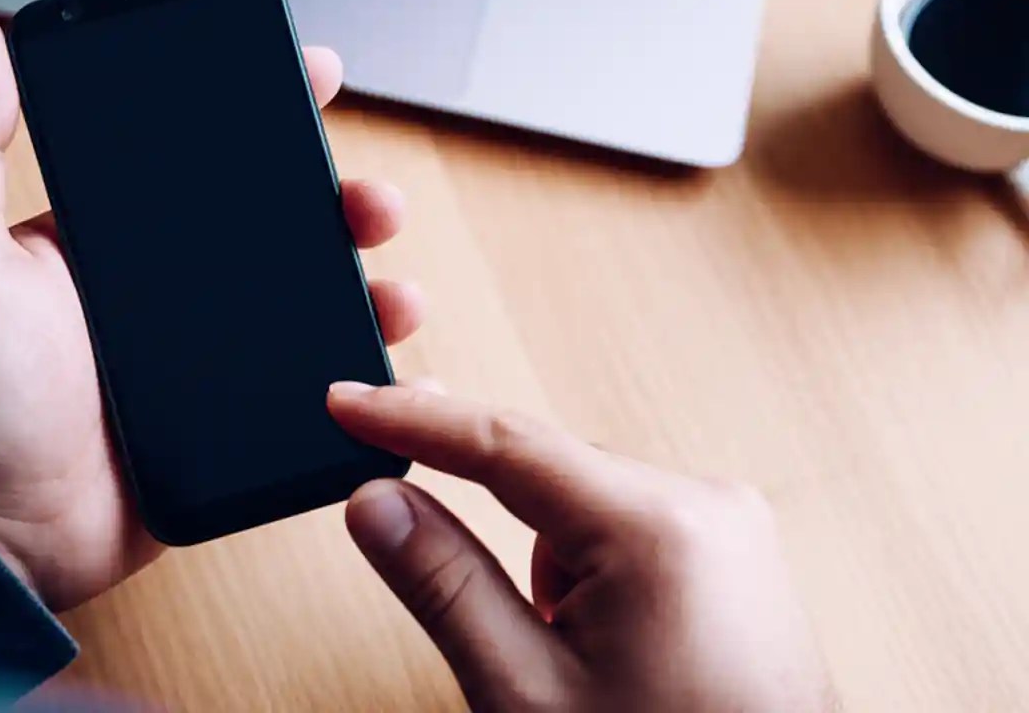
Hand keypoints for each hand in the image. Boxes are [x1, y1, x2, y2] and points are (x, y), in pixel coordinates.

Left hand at [0, 15, 423, 611]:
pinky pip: (311, 388)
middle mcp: (171, 295)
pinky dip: (359, 375)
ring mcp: (210, 361)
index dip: (265, 117)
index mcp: (116, 244)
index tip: (315, 81)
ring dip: (365, 288)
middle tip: (373, 204)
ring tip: (395, 293)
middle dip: (340, 206)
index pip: (202, 162)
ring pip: (309, 306)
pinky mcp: (236, 424)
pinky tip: (394, 365)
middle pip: (279, 231)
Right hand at [329, 384, 835, 711]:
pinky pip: (629, 526)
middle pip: (548, 471)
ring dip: (549, 563)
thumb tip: (376, 502)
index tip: (349, 401)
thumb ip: (443, 583)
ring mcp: (728, 524)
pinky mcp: (733, 549)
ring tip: (570, 659)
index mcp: (654, 526)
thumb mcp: (526, 691)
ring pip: (585, 504)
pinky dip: (591, 569)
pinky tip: (606, 645)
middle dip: (492, 523)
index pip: (505, 443)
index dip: (412, 420)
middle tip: (463, 586)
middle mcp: (705, 502)